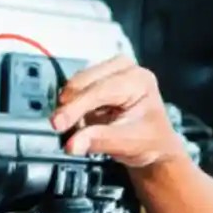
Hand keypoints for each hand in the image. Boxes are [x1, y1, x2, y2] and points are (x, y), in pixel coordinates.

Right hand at [51, 55, 184, 167]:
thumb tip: (72, 144)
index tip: (57, 124)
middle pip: (84, 81)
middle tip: (59, 128)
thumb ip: (101, 140)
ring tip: (76, 127)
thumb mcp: (129, 143)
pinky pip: (76, 90)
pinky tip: (79, 121)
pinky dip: (73, 106)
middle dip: (70, 106)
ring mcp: (110, 71)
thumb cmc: (149, 141)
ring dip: (70, 106)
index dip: (77, 107)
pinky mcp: (97, 80)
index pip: (101, 90)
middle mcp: (124, 68)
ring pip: (77, 83)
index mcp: (138, 80)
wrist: (154, 144)